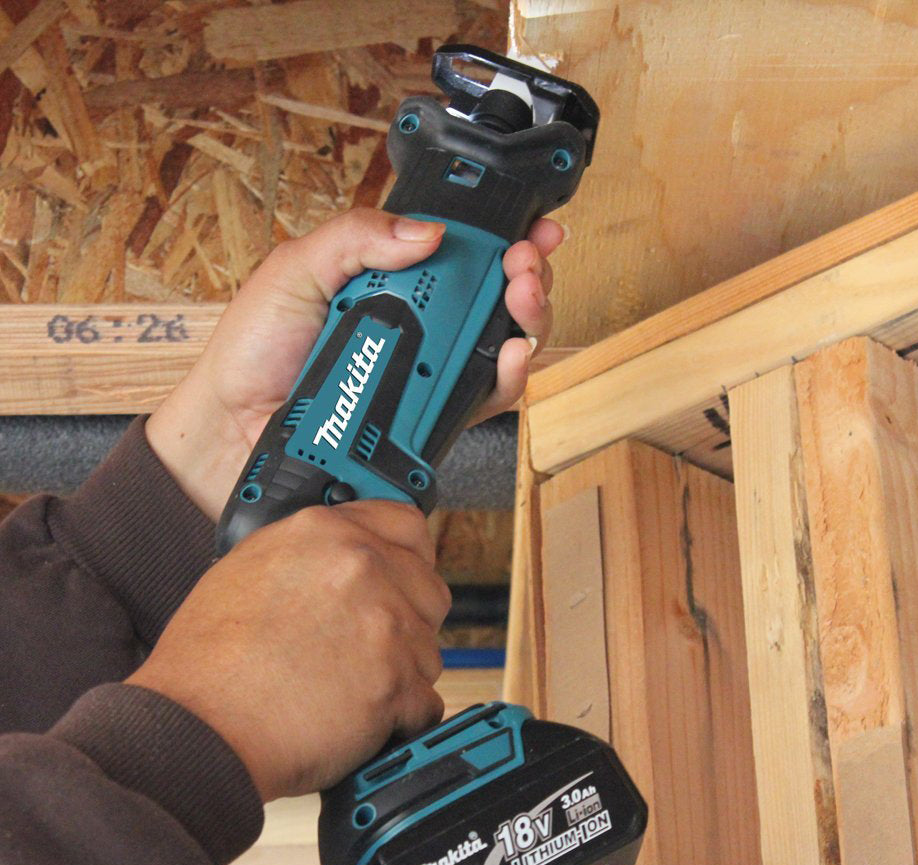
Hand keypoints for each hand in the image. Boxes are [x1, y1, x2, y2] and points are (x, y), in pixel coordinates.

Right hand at [125, 500, 450, 800]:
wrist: (196, 730)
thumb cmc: (208, 663)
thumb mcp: (250, 568)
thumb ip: (313, 553)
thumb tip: (353, 556)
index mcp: (325, 532)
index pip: (407, 523)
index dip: (408, 558)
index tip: (402, 579)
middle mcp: (362, 567)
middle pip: (429, 589)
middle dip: (409, 620)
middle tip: (370, 648)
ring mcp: (385, 623)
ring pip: (429, 648)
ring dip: (402, 672)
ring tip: (349, 689)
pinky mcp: (396, 682)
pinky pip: (425, 701)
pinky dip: (401, 718)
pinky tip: (359, 720)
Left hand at [147, 208, 562, 520]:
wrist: (232, 427)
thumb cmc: (254, 351)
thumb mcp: (296, 270)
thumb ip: (356, 239)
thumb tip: (428, 232)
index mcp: (390, 283)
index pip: (463, 256)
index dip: (505, 240)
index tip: (530, 228)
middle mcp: (419, 327)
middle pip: (497, 299)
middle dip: (527, 275)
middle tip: (523, 263)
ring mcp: (427, 374)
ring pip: (503, 346)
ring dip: (527, 317)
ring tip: (521, 297)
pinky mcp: (429, 420)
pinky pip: (484, 399)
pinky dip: (506, 376)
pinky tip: (506, 353)